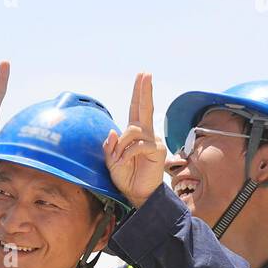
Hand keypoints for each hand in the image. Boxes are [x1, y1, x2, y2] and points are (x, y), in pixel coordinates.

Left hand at [102, 72, 167, 208]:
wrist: (137, 194)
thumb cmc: (126, 177)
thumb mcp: (111, 161)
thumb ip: (110, 147)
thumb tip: (112, 131)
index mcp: (134, 134)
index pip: (135, 109)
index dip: (138, 93)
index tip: (142, 76)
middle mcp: (146, 133)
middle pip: (144, 107)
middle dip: (144, 90)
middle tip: (145, 73)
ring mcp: (153, 140)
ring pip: (131, 131)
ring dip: (121, 146)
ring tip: (119, 160)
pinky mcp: (157, 149)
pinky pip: (138, 145)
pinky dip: (127, 154)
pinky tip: (126, 161)